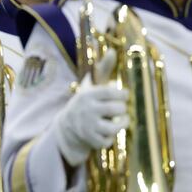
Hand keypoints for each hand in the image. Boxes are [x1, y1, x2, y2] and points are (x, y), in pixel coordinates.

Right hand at [51, 51, 128, 167]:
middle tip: (120, 108)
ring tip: (121, 120)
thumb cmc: (86, 102)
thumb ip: (103, 68)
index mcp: (89, 94)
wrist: (67, 126)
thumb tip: (112, 50)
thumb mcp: (91, 85)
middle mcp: (87, 110)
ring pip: (114, 127)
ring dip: (121, 123)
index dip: (123, 94)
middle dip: (122, 109)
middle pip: (116, 109)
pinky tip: (108, 132)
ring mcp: (88, 126)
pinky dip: (110, 137)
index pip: (112, 92)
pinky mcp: (90, 140)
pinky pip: (108, 140)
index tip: (123, 95)